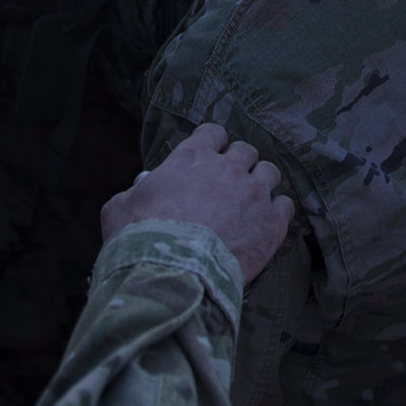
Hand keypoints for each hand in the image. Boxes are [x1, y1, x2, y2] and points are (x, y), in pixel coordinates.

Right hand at [103, 121, 294, 283]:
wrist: (173, 272)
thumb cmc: (141, 238)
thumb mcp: (119, 208)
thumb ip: (134, 192)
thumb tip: (141, 185)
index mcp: (192, 157)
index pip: (212, 133)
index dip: (212, 144)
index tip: (209, 158)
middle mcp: (228, 168)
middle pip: (245, 151)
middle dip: (239, 164)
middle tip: (229, 184)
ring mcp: (254, 193)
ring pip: (269, 172)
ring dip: (261, 183)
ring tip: (252, 202)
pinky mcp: (272, 222)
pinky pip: (286, 206)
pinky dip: (277, 212)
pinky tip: (267, 223)